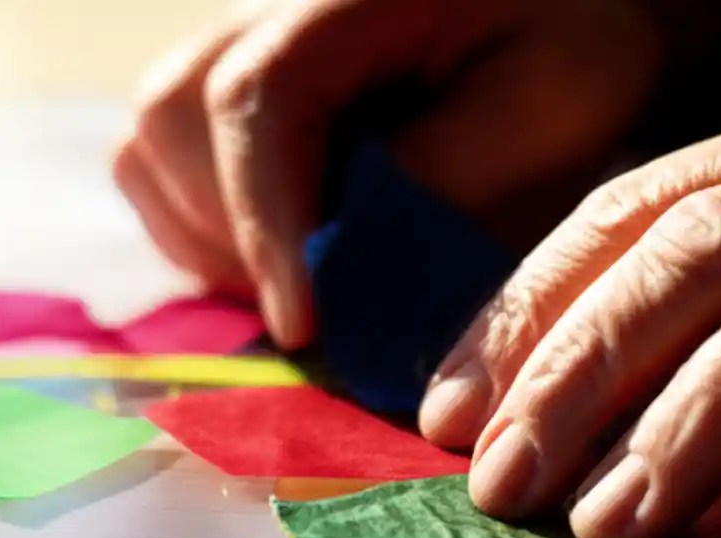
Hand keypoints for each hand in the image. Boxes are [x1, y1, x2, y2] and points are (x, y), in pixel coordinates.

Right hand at [114, 0, 659, 347]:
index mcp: (345, 0)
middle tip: (314, 308)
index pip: (256, 96)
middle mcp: (269, 10)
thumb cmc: (569, 49)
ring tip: (302, 283)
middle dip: (233, 233)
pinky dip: (205, 231)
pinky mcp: (232, 91)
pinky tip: (283, 257)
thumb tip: (340, 271)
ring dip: (211, 238)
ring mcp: (239, 45)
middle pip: (173, 116)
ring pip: (151, 144)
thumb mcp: (545, 104)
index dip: (266, 219)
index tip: (300, 323)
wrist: (558, 14)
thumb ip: (442, 180)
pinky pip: (160, 165)